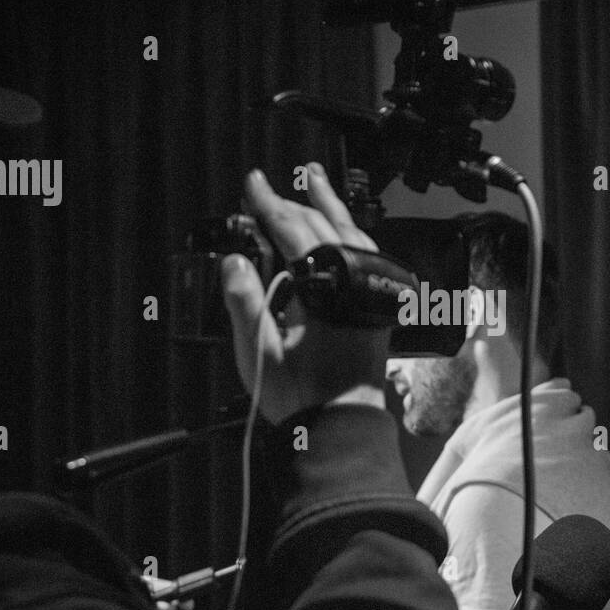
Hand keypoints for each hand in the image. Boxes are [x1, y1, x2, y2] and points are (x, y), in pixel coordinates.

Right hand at [221, 162, 387, 423]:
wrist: (342, 427)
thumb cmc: (302, 396)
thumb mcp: (259, 353)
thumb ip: (246, 303)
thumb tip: (235, 262)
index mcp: (324, 289)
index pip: (294, 232)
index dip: (270, 205)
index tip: (253, 183)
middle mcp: (353, 283)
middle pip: (323, 227)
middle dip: (294, 202)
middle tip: (268, 186)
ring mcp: (369, 293)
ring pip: (352, 235)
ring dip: (329, 208)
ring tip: (315, 182)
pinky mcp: (375, 306)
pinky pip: (364, 255)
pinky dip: (348, 235)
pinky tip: (339, 231)